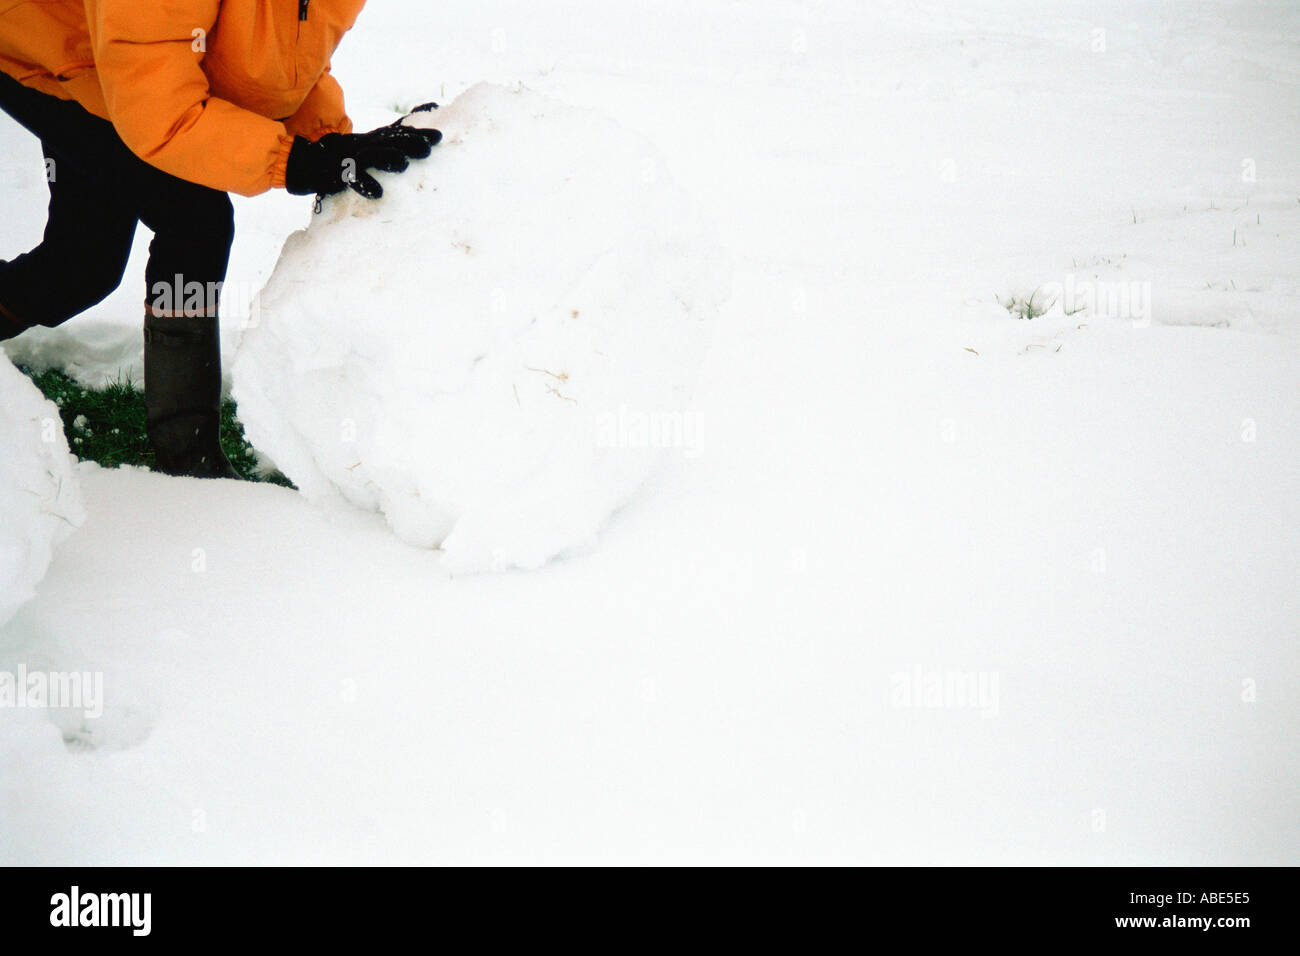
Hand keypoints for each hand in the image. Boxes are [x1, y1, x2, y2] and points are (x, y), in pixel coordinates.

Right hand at [285, 123, 441, 198]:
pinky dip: (366, 184)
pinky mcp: (342, 172)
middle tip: (428, 149)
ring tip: (402, 164)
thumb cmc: (351, 156)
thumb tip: (426, 123)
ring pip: (373, 155)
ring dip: (388, 158)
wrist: (313, 162)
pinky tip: (378, 193)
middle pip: (391, 141)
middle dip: (410, 143)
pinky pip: (355, 178)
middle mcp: (368, 145)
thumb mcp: (375, 144)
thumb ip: (397, 136)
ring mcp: (354, 158)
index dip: (420, 134)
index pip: (401, 134)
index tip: (440, 137)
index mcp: (378, 140)